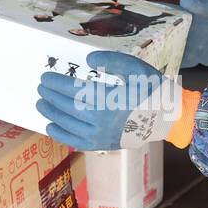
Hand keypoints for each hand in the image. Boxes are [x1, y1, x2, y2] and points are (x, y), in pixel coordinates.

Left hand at [37, 51, 183, 150]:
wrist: (167, 119)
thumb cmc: (152, 91)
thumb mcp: (136, 68)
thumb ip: (112, 61)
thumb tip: (89, 61)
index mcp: (110, 99)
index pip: (75, 90)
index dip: (57, 83)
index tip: (46, 77)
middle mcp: (103, 120)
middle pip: (68, 107)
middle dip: (52, 96)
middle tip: (41, 88)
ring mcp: (102, 136)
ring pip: (69, 124)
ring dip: (52, 113)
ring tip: (42, 103)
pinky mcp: (103, 145)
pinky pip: (76, 142)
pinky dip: (61, 135)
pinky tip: (51, 126)